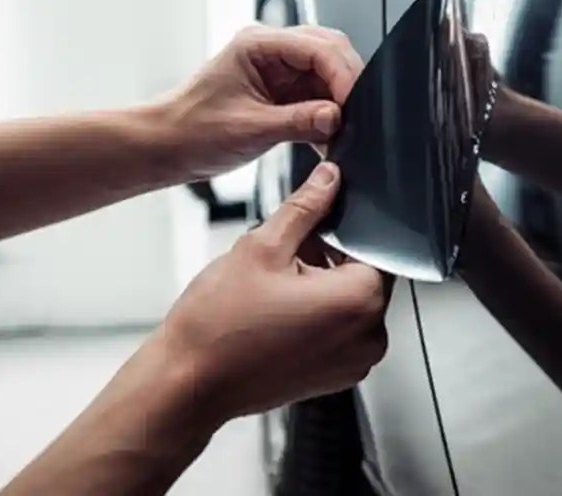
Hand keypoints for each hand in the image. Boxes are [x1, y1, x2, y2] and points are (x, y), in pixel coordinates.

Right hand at [152, 162, 387, 426]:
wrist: (188, 383)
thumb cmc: (219, 325)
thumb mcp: (262, 247)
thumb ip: (305, 207)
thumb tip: (329, 179)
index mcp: (360, 301)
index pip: (373, 245)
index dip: (338, 228)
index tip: (308, 229)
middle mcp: (369, 337)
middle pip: (363, 274)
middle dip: (328, 258)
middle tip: (282, 261)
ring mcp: (354, 362)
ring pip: (349, 302)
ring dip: (320, 286)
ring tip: (274, 290)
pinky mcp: (336, 377)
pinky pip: (339, 331)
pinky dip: (316, 315)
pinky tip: (277, 313)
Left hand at [168, 24, 362, 178]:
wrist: (167, 146)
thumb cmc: (191, 130)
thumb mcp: (249, 129)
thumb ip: (297, 122)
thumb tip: (336, 117)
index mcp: (259, 44)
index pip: (319, 47)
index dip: (343, 75)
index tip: (354, 106)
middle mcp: (271, 51)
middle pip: (330, 53)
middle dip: (347, 85)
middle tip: (356, 117)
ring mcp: (278, 70)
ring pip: (327, 76)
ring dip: (338, 103)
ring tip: (340, 133)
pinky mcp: (282, 93)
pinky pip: (317, 97)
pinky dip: (327, 117)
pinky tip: (327, 139)